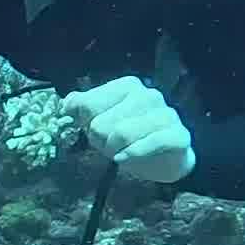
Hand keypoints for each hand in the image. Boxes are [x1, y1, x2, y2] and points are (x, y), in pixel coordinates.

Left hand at [59, 75, 196, 183]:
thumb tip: (67, 104)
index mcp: (128, 86)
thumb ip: (83, 107)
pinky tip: (126, 159)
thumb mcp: (103, 119)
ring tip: (120, 152)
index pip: (87, 104)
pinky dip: (132, 155)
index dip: (84, 124)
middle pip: (101, 123)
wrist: (169, 158)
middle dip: (100, 141)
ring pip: (121, 133)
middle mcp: (148, 95)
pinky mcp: (178, 135)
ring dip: (114, 150)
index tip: (91, 130)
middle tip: (109, 146)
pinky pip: (148, 144)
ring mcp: (166, 114)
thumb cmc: (132, 136)